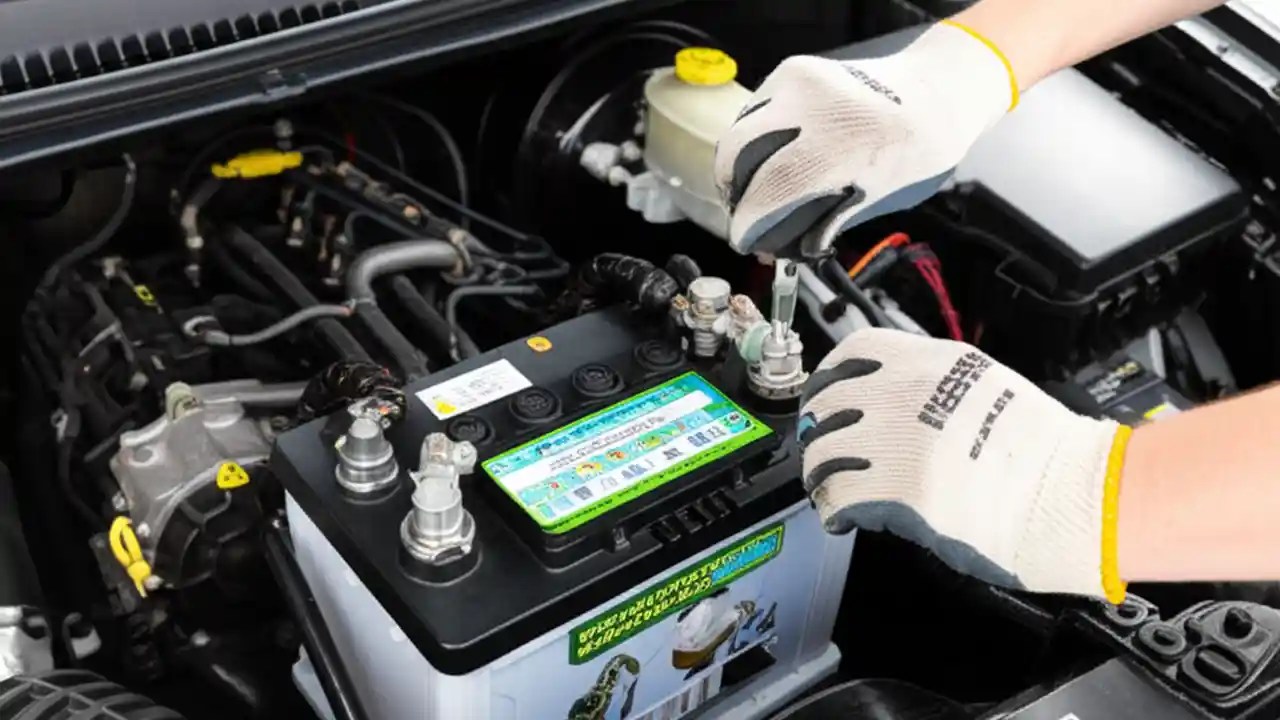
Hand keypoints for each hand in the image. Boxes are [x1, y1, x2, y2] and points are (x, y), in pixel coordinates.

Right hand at [713, 22, 1015, 256]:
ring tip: (753, 193)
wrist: (935, 91)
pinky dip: (752, 143)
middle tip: (743, 216)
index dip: (748, 221)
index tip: (743, 241)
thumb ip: (822, 219)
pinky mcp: (790, 71)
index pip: (772, 186)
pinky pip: (753, 114)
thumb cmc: (915, 151)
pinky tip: (767, 163)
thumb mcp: (877, 197)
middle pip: (738, 152)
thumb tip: (774, 247)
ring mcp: (798, 80)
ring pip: (740, 130)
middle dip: (732, 193)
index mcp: (846, 142)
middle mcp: (814, 102)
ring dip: (738, 168)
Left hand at [798, 328, 1129, 600]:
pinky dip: (834, 509)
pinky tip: (843, 516)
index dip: (829, 378)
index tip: (824, 395)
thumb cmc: (1042, 448)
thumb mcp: (983, 383)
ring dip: (821, 473)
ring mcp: (896, 443)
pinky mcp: (894, 493)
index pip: (852, 354)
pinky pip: (838, 498)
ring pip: (823, 453)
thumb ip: (933, 384)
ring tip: (830, 488)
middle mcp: (904, 396)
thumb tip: (892, 399)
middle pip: (827, 404)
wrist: (1070, 490)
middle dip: (819, 428)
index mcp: (928, 363)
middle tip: (822, 448)